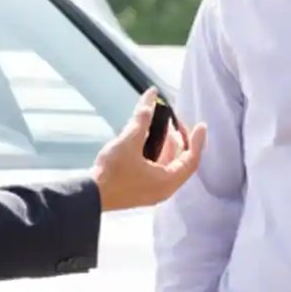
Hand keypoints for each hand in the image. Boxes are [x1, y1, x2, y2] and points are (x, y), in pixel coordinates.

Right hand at [92, 87, 204, 211]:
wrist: (88, 196)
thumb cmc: (112, 172)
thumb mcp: (129, 141)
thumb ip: (142, 118)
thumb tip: (151, 95)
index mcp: (167, 181)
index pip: (191, 159)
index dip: (197, 140)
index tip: (201, 125)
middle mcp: (163, 189)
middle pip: (181, 162)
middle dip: (181, 140)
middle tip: (176, 122)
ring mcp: (151, 191)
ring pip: (168, 166)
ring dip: (168, 146)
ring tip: (163, 128)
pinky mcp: (140, 190)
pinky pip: (157, 170)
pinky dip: (158, 154)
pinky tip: (148, 140)